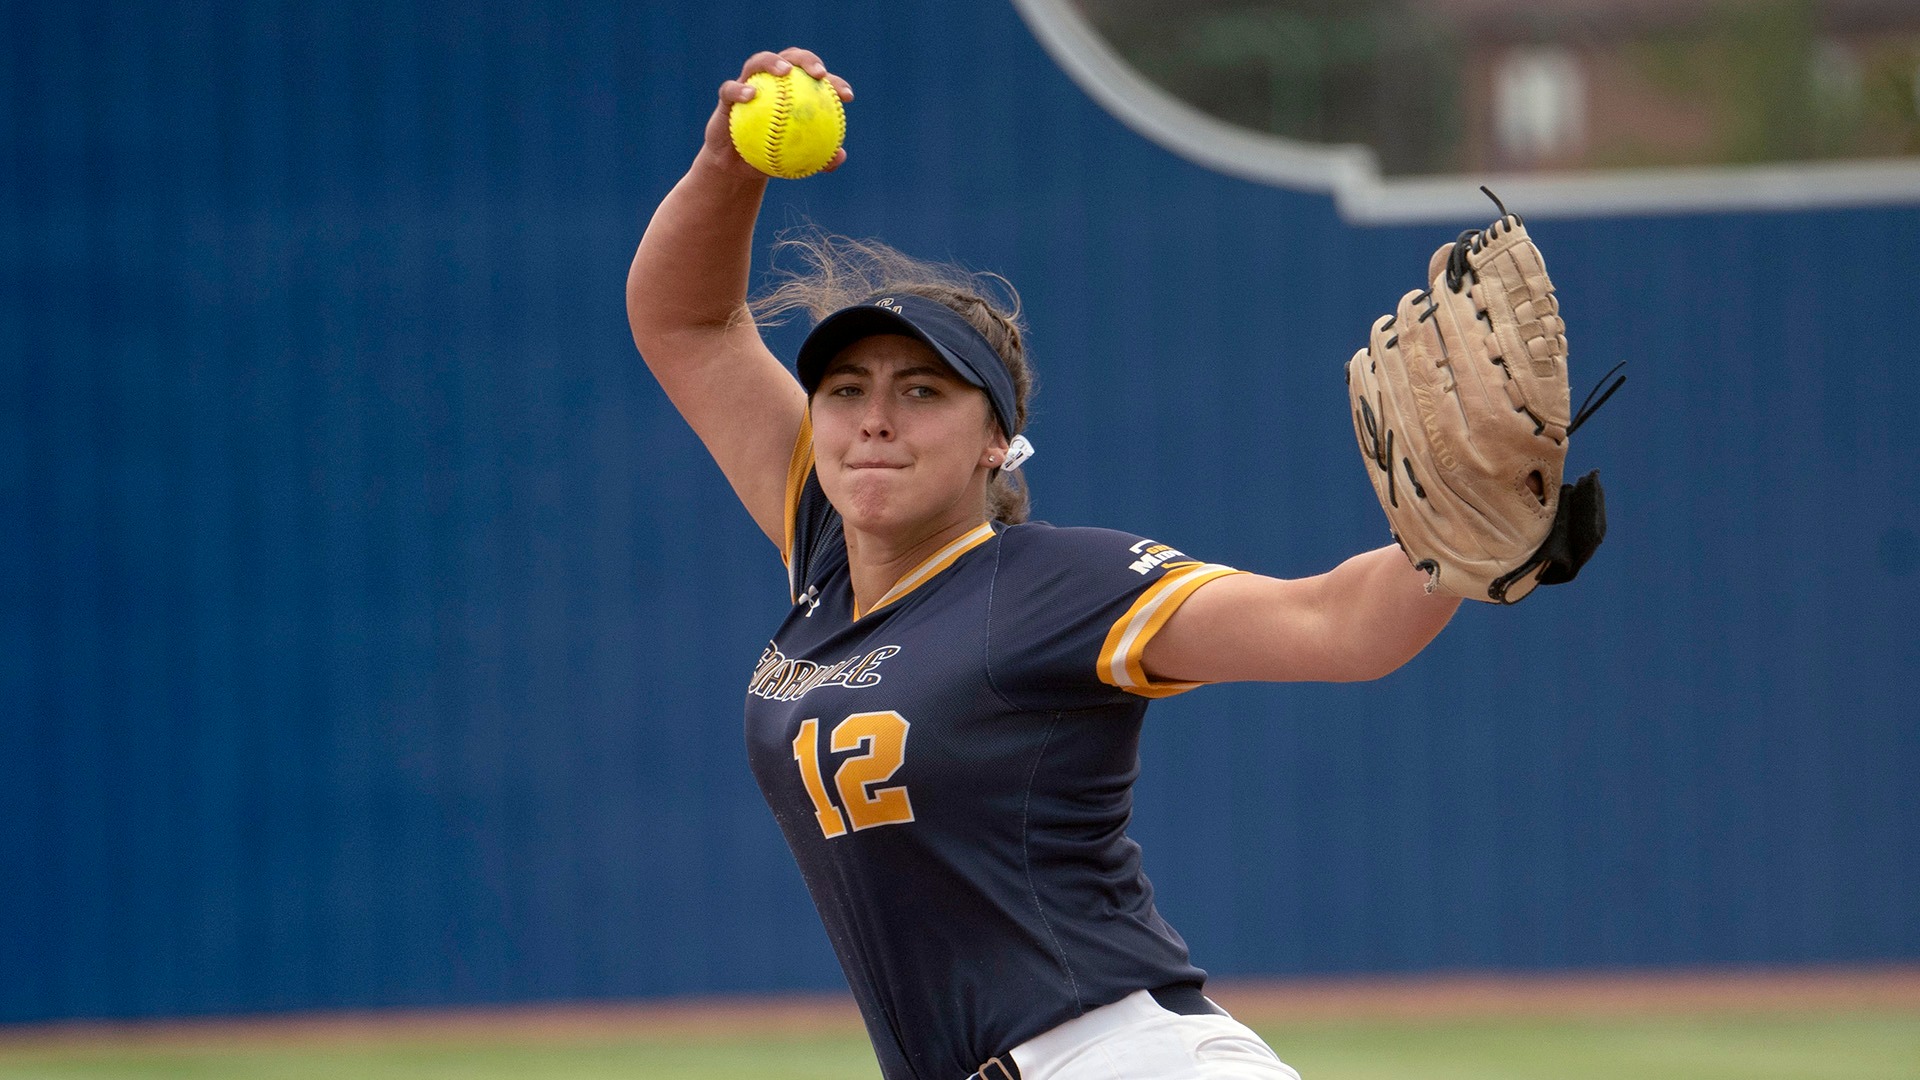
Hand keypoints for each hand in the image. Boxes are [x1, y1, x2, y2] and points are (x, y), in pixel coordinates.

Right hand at [702, 48, 854, 179]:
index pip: (817, 80)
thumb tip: (840, 156)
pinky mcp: (727, 97)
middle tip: (820, 74)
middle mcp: (772, 82)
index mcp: (793, 92)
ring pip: (759, 62)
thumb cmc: (772, 160)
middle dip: (808, 59)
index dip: (835, 82)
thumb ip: (819, 158)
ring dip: (773, 61)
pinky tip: (751, 95)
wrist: (737, 168)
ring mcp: (749, 85)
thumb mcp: (797, 164)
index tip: (846, 97)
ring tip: (785, 71)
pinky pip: (731, 89)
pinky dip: (740, 89)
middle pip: (792, 58)